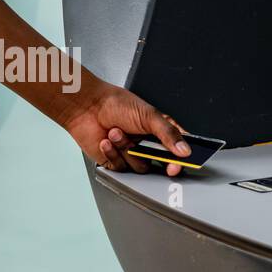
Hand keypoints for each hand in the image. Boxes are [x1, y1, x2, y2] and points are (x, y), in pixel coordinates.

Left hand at [61, 81, 189, 175]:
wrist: (87, 107)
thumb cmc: (116, 103)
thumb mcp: (149, 115)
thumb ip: (169, 134)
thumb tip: (184, 150)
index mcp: (159, 130)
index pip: (177, 150)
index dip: (179, 161)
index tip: (175, 165)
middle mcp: (147, 144)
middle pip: (159, 163)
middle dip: (146, 153)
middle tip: (140, 145)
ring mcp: (132, 154)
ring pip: (139, 167)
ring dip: (126, 149)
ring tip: (116, 132)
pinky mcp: (116, 161)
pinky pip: (121, 168)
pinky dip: (113, 153)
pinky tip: (106, 141)